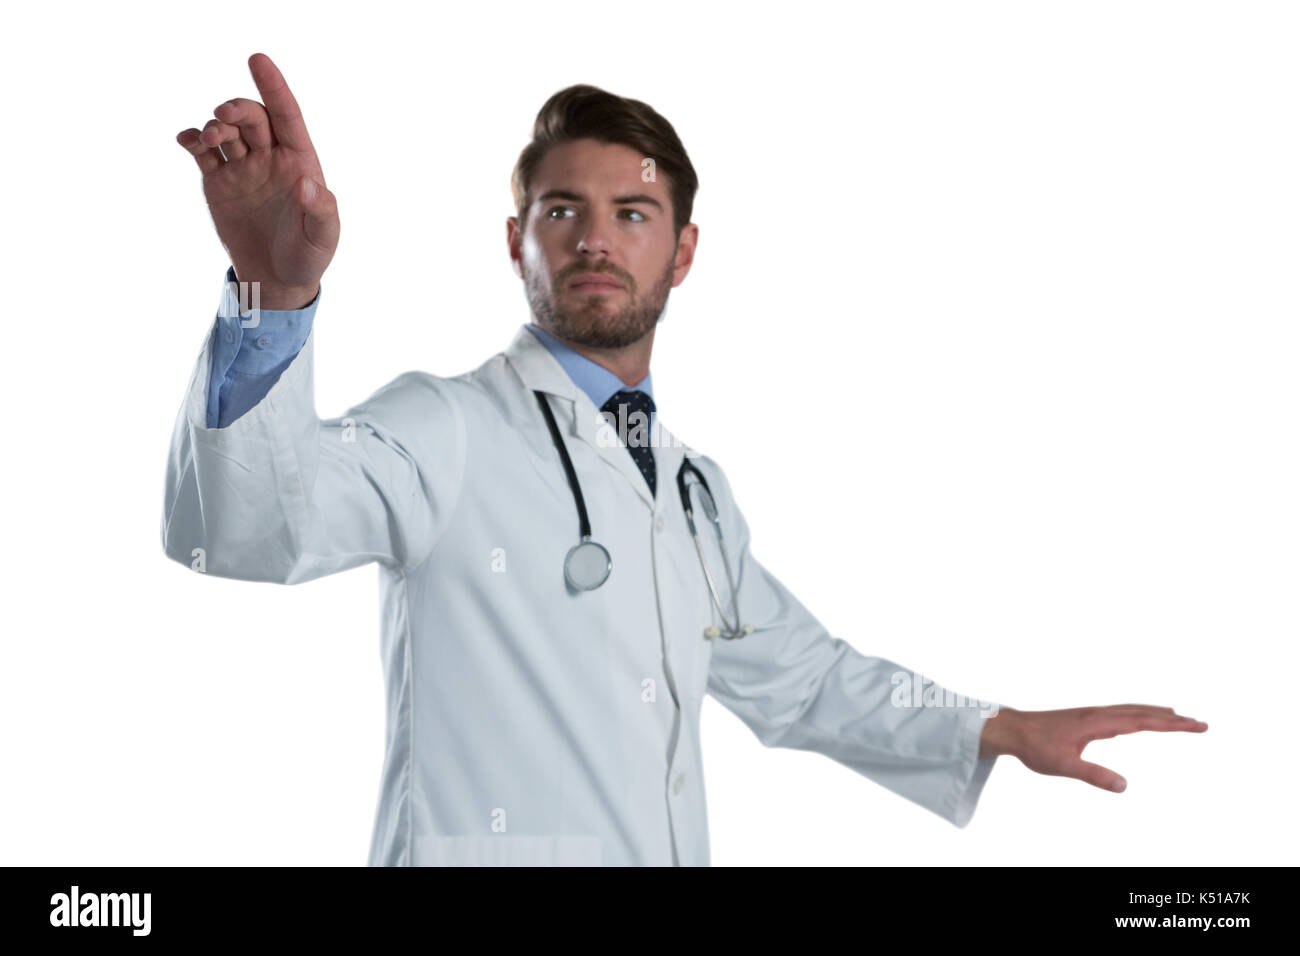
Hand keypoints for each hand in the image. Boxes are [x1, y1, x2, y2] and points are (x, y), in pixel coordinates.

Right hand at [176, 53, 338, 308]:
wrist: (276, 280)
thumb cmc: (308, 257)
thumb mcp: (323, 239)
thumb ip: (321, 210)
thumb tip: (307, 183)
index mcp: (300, 160)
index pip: (286, 114)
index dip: (274, 86)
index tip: (257, 59)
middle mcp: (270, 157)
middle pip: (252, 118)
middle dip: (238, 109)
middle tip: (224, 117)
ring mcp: (242, 167)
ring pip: (225, 132)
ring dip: (214, 127)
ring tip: (210, 139)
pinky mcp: (218, 182)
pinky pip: (201, 153)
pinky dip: (191, 140)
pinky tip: (187, 140)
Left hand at [978, 704, 1206, 791]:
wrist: (1013, 729)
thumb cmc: (1035, 748)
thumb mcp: (1064, 765)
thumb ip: (1094, 775)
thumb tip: (1125, 786)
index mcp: (1097, 722)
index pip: (1142, 722)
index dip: (1171, 724)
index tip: (1195, 724)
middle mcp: (1099, 713)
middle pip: (1143, 713)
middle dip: (1173, 718)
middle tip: (1201, 724)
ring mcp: (1093, 713)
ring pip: (1132, 709)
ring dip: (1158, 713)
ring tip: (1180, 717)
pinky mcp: (1087, 717)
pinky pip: (1121, 712)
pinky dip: (1140, 712)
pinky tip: (1142, 717)